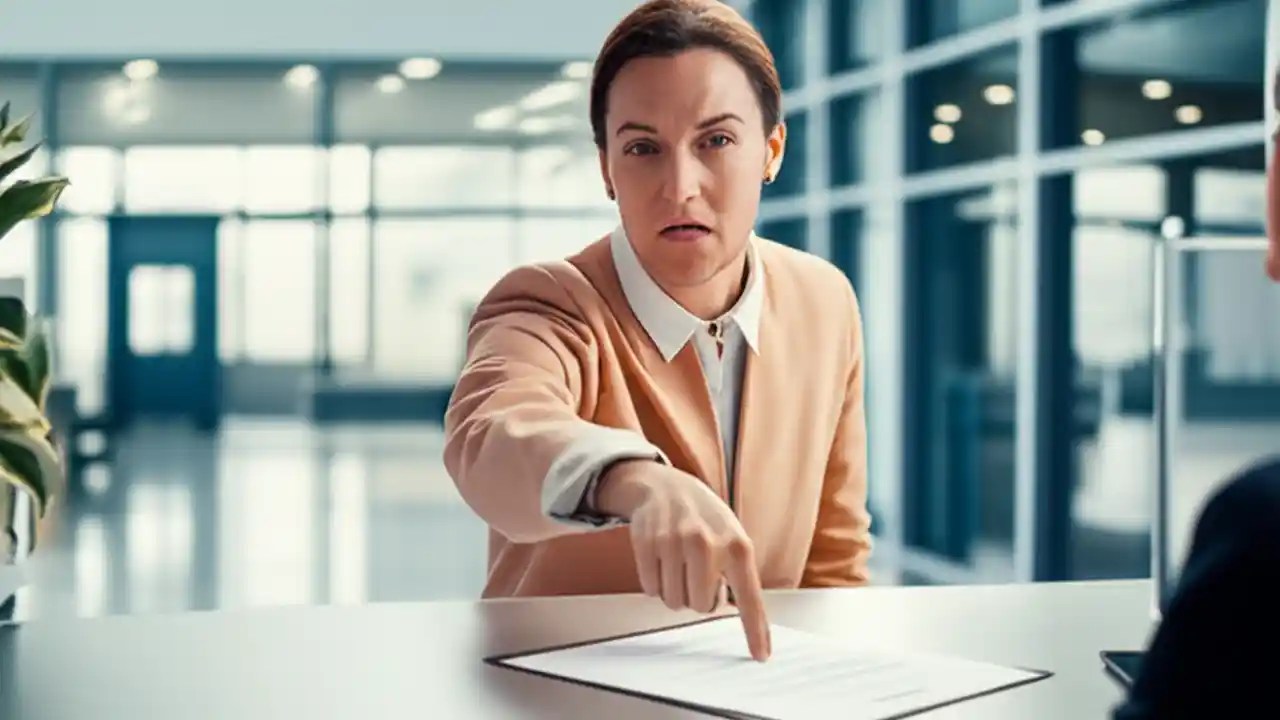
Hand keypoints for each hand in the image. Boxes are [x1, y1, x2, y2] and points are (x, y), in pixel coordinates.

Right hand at [596, 459, 771, 660]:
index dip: (755, 630)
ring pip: (674, 602)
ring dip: (675, 590)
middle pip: (701, 607)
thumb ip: (737, 574)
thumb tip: (739, 616)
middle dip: (698, 596)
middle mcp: (707, 544)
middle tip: (697, 572)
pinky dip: (655, 581)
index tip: (761, 656)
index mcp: (736, 545)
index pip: (749, 598)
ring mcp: (674, 543)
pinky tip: (661, 558)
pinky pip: (651, 590)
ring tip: (679, 562)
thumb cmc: (705, 519)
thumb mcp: (732, 537)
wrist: (666, 487)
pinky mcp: (647, 544)